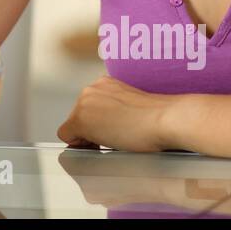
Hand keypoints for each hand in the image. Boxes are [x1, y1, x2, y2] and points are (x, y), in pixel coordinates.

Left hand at [57, 74, 176, 153]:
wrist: (164, 119)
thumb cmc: (158, 117)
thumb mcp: (132, 106)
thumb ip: (117, 109)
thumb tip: (111, 124)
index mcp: (106, 83)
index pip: (89, 107)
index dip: (97, 125)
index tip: (110, 132)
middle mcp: (91, 88)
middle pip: (79, 116)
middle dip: (91, 130)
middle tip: (111, 140)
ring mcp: (84, 103)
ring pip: (73, 126)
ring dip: (87, 137)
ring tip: (110, 142)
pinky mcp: (80, 119)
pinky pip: (67, 135)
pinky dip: (79, 145)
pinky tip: (99, 146)